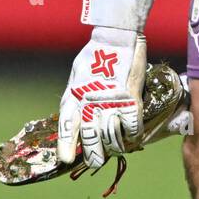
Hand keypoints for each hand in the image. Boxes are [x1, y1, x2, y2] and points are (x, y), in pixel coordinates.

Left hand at [58, 24, 147, 170]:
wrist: (116, 38)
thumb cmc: (94, 57)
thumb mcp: (76, 79)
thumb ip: (75, 100)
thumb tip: (77, 120)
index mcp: (74, 97)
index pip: (68, 127)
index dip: (66, 146)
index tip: (66, 160)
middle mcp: (91, 103)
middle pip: (91, 139)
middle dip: (93, 156)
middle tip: (95, 161)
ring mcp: (112, 103)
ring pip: (112, 138)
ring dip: (115, 147)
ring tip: (116, 148)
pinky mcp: (130, 101)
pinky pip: (132, 128)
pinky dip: (132, 136)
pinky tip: (132, 136)